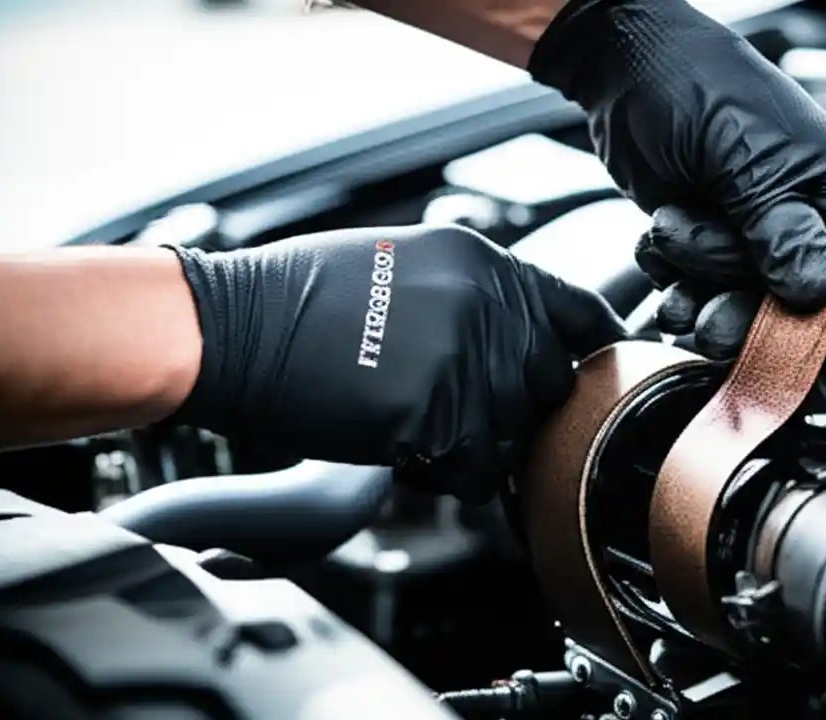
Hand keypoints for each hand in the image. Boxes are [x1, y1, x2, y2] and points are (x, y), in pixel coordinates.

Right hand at [169, 225, 624, 501]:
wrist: (231, 327)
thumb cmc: (299, 301)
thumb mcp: (406, 267)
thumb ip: (475, 300)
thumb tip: (522, 345)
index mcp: (483, 262)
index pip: (579, 311)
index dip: (592, 351)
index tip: (595, 378)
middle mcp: (488, 304)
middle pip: (550, 384)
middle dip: (513, 410)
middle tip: (459, 415)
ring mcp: (467, 358)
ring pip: (514, 436)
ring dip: (474, 448)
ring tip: (416, 429)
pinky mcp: (437, 413)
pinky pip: (474, 473)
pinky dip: (444, 477)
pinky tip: (401, 450)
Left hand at [529, 0, 825, 358]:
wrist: (626, 71)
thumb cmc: (699, 87)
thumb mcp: (747, 158)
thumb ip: (782, 229)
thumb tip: (818, 291)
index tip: (794, 343)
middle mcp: (814, 226)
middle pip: (806, 315)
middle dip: (750, 318)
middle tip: (709, 314)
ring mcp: (760, 245)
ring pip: (748, 316)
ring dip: (702, 296)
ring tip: (672, 243)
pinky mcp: (713, 257)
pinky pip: (704, 302)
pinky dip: (676, 287)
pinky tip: (659, 248)